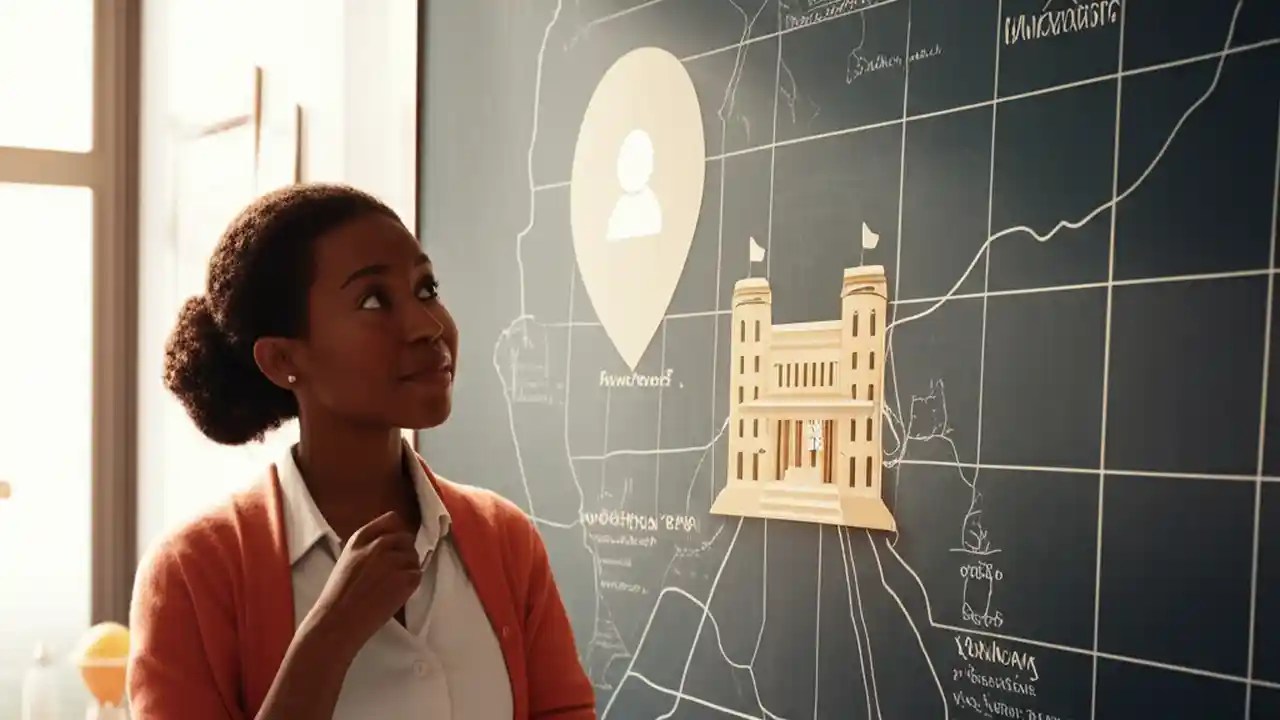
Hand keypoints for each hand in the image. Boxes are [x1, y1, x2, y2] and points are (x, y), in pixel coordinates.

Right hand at [303, 511, 420, 658]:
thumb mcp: (347, 559)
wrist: (338, 620)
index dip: (397, 531)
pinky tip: (397, 592)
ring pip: (413, 557)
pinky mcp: (405, 579)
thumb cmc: (338, 595)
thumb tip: (390, 542)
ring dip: (408, 568)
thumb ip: (366, 547)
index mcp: (360, 538)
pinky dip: (412, 583)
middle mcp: (378, 545)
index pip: (391, 520)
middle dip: (404, 551)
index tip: (396, 542)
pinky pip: (417, 574)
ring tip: (393, 584)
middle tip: (396, 569)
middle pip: (406, 538)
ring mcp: (393, 561)